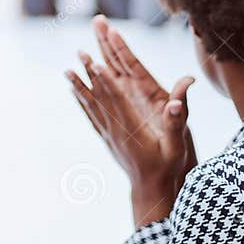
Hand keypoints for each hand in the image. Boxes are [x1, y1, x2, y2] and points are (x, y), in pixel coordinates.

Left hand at [65, 16, 196, 226]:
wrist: (151, 189)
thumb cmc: (167, 167)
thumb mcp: (176, 147)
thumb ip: (175, 125)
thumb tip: (175, 104)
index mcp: (132, 130)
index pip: (117, 101)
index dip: (106, 82)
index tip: (96, 63)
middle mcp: (115, 130)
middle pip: (100, 97)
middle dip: (90, 75)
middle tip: (80, 53)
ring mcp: (108, 134)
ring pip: (91, 105)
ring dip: (79, 86)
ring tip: (67, 70)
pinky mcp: (106, 137)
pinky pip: (90, 115)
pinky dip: (81, 101)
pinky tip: (73, 91)